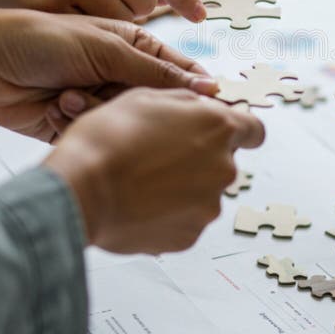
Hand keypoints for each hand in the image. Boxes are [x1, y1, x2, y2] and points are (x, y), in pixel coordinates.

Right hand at [0, 0, 204, 21]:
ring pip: (120, 20)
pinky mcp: (49, 0)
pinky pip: (87, 30)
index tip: (201, 14)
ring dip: (112, 23)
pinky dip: (83, 30)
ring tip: (84, 6)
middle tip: (114, 6)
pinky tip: (65, 14)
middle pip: (146, 1)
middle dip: (139, 11)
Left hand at [0, 7, 216, 140]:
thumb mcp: (108, 49)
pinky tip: (54, 108)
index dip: (196, 91)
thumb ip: (158, 73)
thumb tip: (208, 87)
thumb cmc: (44, 39)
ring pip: (127, 125)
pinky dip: (76, 125)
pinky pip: (99, 137)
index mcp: (138, 48)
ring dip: (97, 112)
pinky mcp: (80, 126)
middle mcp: (123, 76)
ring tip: (67, 96)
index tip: (209, 110)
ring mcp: (102, 102)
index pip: (182, 73)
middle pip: (156, 106)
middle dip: (136, 106)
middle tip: (113, 97)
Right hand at [44, 89, 263, 253]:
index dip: (240, 132)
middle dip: (200, 158)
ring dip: (183, 187)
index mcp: (218, 129)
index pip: (255, 131)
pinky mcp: (189, 236)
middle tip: (160, 155)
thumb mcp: (146, 97)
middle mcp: (223, 168)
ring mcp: (208, 206)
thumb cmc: (108, 138)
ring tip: (143, 182)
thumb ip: (186, 100)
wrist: (79, 190)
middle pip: (224, 163)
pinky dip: (169, 213)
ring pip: (204, 193)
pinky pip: (185, 220)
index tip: (224, 134)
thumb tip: (204, 104)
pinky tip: (139, 204)